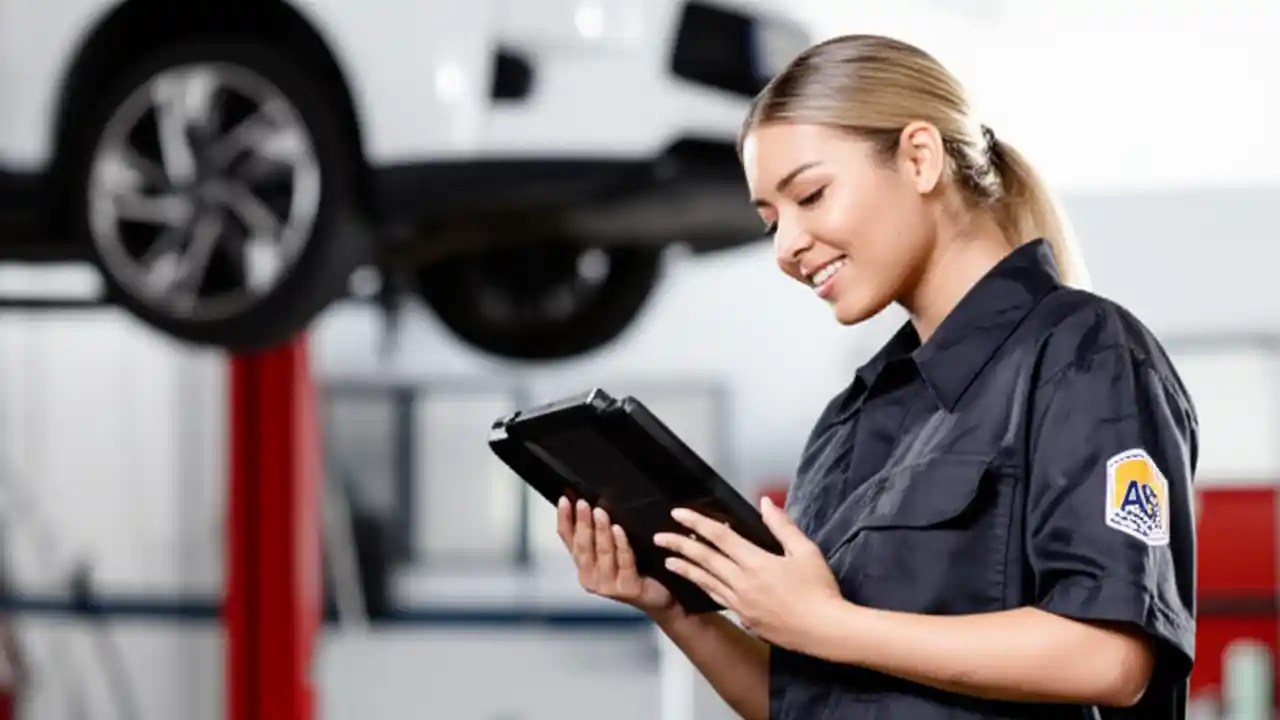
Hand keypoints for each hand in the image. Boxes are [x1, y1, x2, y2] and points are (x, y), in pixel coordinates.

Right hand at [557, 497, 678, 616]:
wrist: (659, 597)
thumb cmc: (635, 569)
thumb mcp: (612, 549)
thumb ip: (598, 535)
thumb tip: (591, 505)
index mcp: (583, 565)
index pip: (568, 539)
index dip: (564, 519)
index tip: (564, 500)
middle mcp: (589, 578)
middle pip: (583, 546)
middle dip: (583, 523)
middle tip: (584, 503)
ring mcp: (606, 586)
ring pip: (602, 552)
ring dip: (600, 530)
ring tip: (600, 512)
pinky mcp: (626, 589)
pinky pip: (623, 561)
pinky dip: (620, 543)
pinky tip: (618, 529)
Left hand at [653, 497, 843, 650]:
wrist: (825, 631)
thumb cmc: (819, 590)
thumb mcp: (805, 551)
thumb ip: (782, 526)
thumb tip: (765, 503)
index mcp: (756, 563)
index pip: (720, 537)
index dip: (697, 523)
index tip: (678, 514)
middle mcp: (743, 584)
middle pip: (705, 560)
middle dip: (680, 546)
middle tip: (660, 537)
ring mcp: (742, 604)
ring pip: (707, 583)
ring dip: (686, 570)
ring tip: (669, 562)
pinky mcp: (746, 619)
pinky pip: (719, 600)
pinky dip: (705, 590)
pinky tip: (699, 586)